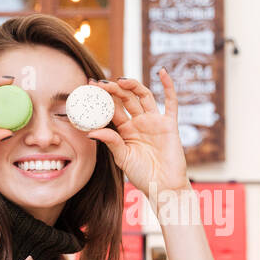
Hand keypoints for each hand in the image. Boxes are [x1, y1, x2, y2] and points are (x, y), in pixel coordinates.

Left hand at [87, 70, 189, 194]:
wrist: (164, 187)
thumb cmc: (143, 176)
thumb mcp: (122, 158)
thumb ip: (110, 142)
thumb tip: (91, 131)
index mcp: (125, 130)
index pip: (111, 109)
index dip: (101, 98)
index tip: (88, 87)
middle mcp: (139, 123)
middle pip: (125, 99)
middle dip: (112, 90)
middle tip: (99, 83)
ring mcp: (155, 122)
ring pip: (143, 96)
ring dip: (132, 86)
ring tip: (119, 81)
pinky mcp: (169, 124)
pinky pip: (171, 102)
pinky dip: (168, 86)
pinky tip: (162, 72)